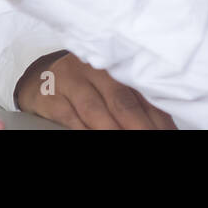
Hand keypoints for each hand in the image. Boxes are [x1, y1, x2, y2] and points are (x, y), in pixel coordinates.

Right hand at [15, 51, 176, 129]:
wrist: (40, 79)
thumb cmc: (84, 85)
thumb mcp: (109, 86)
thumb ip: (133, 101)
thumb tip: (163, 125)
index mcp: (117, 66)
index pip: (142, 93)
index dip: (157, 116)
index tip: (167, 133)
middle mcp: (96, 69)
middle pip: (122, 100)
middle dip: (139, 125)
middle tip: (150, 137)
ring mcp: (72, 79)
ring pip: (95, 109)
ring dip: (112, 130)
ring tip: (126, 141)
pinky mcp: (51, 94)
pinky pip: (69, 115)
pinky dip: (83, 129)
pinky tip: (92, 136)